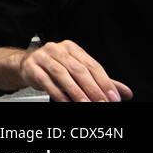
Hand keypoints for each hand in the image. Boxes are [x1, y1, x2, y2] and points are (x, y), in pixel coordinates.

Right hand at [17, 40, 132, 101]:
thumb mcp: (79, 72)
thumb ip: (101, 81)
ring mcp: (42, 56)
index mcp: (72, 48)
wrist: (27, 65)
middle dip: (92, 89)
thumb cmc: (56, 68)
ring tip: (85, 104)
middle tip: (101, 103)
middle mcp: (57, 49)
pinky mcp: (31, 66)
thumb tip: (126, 92)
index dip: (104, 82)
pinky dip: (57, 93)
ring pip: (62, 74)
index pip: (92, 65)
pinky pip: (46, 81)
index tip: (113, 98)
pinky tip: (66, 102)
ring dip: (75, 92)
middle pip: (78, 69)